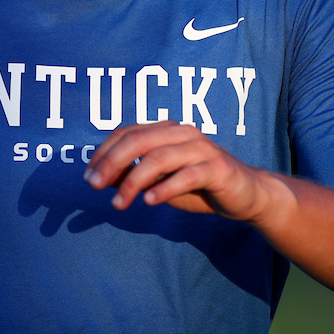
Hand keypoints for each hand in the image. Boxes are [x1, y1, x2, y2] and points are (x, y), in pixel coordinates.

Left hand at [83, 121, 288, 223]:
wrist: (246, 194)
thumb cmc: (198, 186)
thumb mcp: (161, 181)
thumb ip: (135, 176)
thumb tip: (101, 178)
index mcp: (166, 130)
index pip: (127, 132)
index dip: (104, 152)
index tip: (87, 176)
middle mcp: (182, 132)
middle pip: (139, 140)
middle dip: (112, 162)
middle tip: (94, 186)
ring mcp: (201, 148)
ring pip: (159, 158)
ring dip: (133, 181)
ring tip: (119, 204)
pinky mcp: (217, 167)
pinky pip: (186, 175)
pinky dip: (164, 188)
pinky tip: (149, 201)